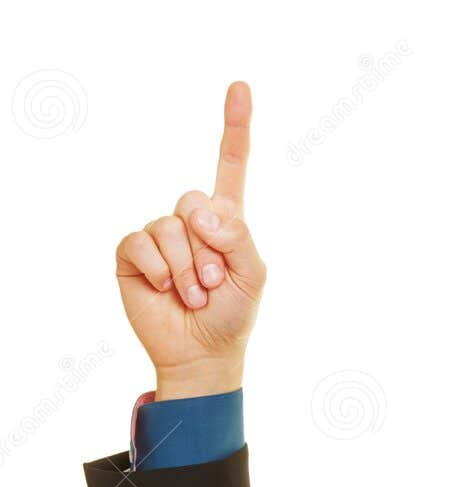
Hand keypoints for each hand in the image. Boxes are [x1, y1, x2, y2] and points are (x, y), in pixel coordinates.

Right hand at [113, 81, 265, 398]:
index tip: (240, 86)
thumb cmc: (232, 314)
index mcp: (226, 221)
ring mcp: (159, 234)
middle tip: (212, 283)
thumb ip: (239, 237)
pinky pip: (141, 242)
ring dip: (186, 268)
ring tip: (194, 295)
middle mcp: (191, 220)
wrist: (202, 351)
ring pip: (169, 227)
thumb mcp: (253, 275)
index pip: (229, 166)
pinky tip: (166, 290)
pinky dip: (159, 270)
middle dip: (209, 249)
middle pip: (194, 201)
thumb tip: (203, 211)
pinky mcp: (132, 252)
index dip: (235, 127)